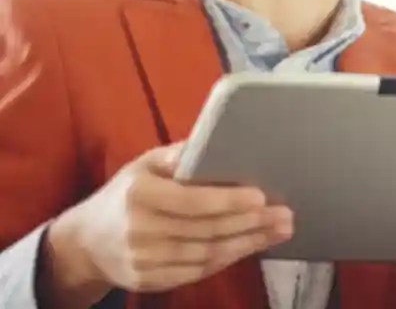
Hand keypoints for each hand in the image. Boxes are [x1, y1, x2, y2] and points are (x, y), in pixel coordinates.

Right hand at [40, 143, 290, 303]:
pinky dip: (227, 259)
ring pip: (206, 254)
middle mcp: (139, 230)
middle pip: (206, 230)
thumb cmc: (126, 194)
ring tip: (278, 230)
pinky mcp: (148, 281)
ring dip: (247, 243)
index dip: (228, 200)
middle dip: (251, 223)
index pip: (191, 201)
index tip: (261, 196)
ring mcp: (143, 260)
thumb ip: (176, 156)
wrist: (85, 243)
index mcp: (139, 195)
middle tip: (285, 215)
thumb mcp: (142, 165)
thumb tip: (211, 139)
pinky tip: (250, 246)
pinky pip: (196, 272)